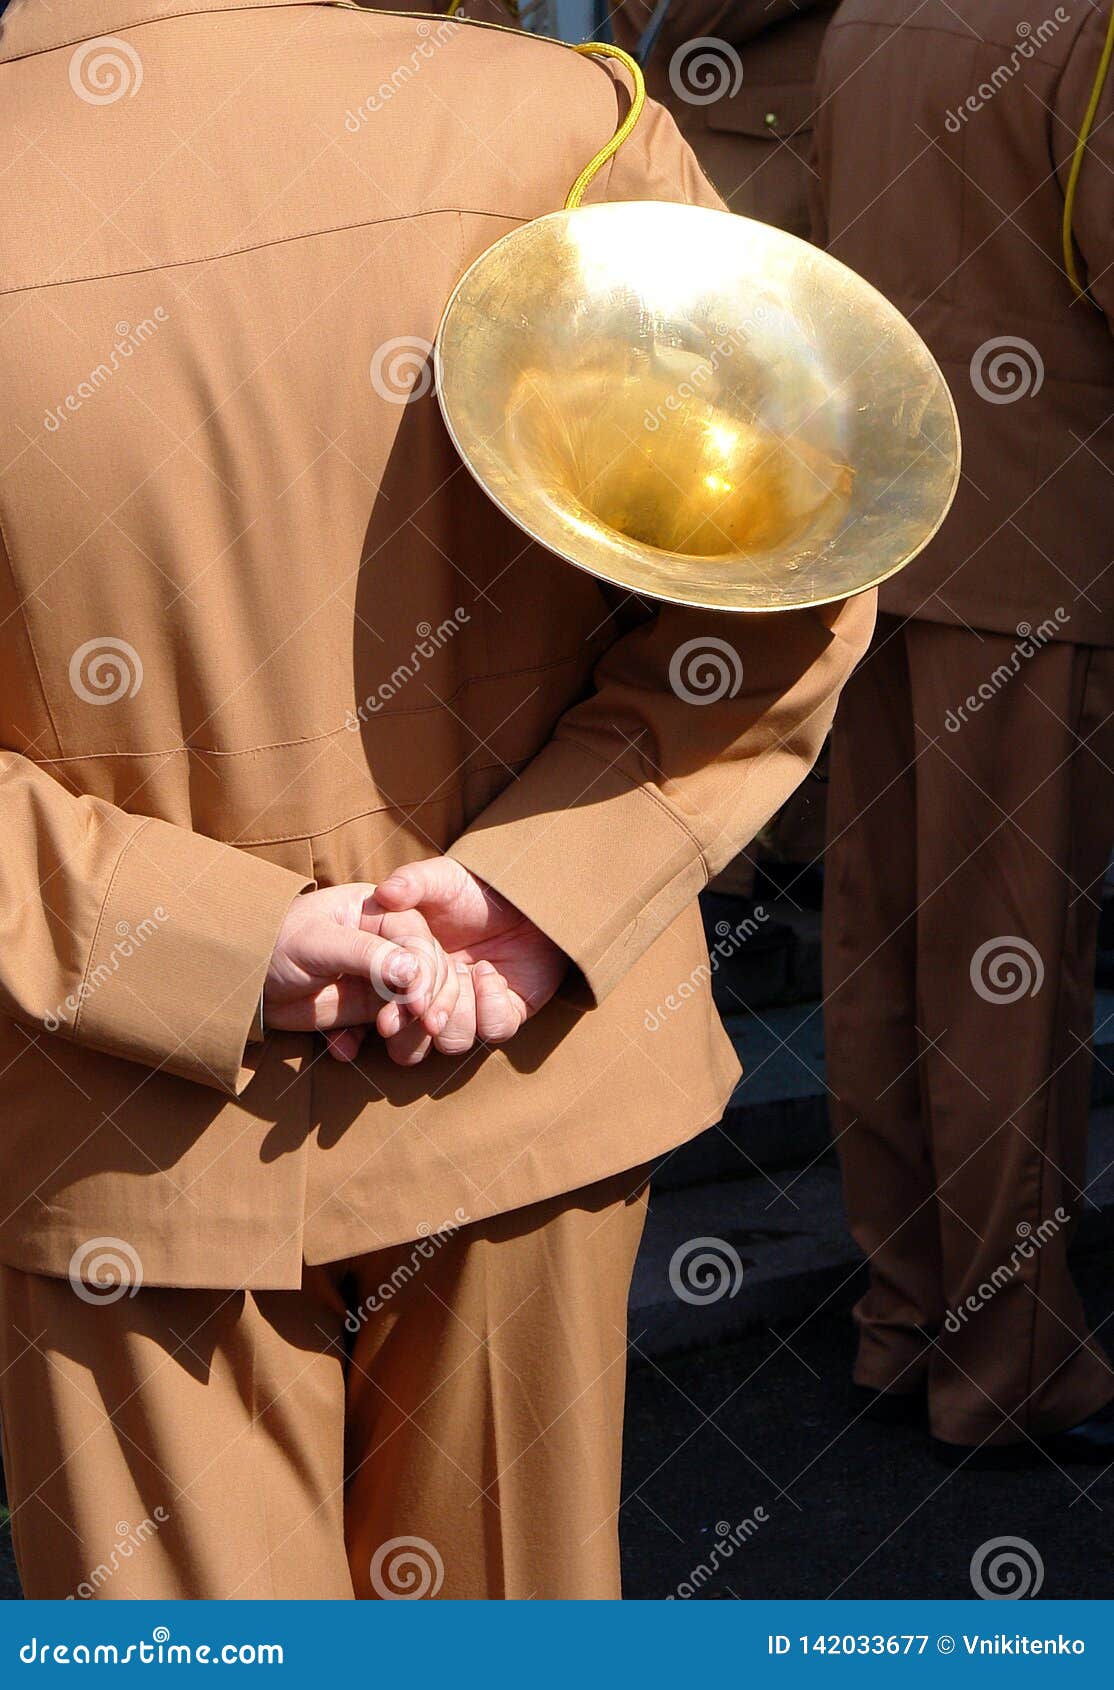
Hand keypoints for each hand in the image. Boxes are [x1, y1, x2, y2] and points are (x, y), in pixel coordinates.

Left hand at [264, 885, 459, 1057]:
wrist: (243, 982)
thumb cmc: (274, 944)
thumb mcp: (317, 943)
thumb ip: (366, 954)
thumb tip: (413, 971)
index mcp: (380, 913)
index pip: (419, 940)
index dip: (426, 973)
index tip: (417, 1006)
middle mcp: (389, 943)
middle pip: (431, 974)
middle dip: (424, 1004)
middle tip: (403, 1029)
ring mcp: (381, 978)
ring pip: (418, 1006)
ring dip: (409, 1030)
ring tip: (387, 1042)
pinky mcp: (369, 1009)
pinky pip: (390, 1031)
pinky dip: (371, 1045)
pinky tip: (343, 1048)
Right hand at [372, 856, 568, 1063]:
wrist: (528, 893)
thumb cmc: (476, 887)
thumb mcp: (441, 879)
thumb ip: (412, 883)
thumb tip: (385, 892)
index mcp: (407, 981)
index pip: (383, 1020)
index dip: (379, 1025)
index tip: (382, 1019)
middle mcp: (434, 1003)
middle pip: (409, 1049)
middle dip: (412, 1035)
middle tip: (419, 1006)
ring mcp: (471, 1011)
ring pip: (453, 1042)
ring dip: (455, 1013)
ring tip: (462, 971)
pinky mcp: (507, 1012)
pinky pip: (494, 1028)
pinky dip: (489, 1004)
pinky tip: (488, 972)